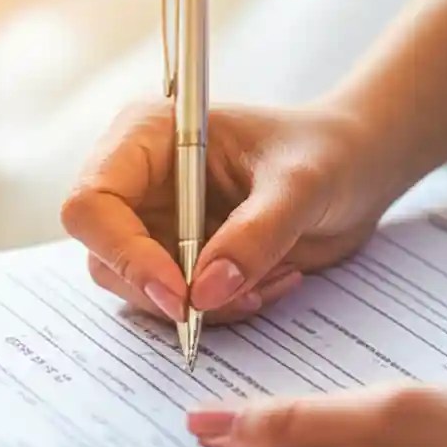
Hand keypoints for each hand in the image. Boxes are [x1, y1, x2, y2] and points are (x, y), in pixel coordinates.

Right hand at [61, 103, 402, 322]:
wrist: (354, 170)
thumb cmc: (328, 153)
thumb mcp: (302, 186)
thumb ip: (255, 235)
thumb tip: (202, 292)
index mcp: (146, 136)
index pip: (91, 203)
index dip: (123, 253)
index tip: (179, 292)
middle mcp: (137, 180)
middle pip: (105, 256)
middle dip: (166, 290)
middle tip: (232, 300)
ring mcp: (153, 222)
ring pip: (138, 289)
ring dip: (201, 305)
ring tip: (267, 282)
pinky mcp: (175, 257)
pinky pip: (175, 303)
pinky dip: (220, 309)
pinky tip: (267, 283)